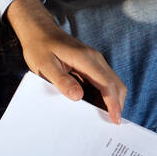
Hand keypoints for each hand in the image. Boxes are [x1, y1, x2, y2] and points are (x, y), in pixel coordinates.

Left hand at [5, 0, 126, 123]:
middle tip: (112, 124)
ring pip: (112, 82)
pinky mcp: (90, 64)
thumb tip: (78, 96)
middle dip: (117, 104)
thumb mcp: (44, 66)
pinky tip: (96, 106)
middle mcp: (94, 59)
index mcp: (85, 59)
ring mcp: (94, 61)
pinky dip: (104, 94)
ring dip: (112, 100)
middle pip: (115, 84)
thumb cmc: (39, 47)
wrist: (39, 31)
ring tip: (105, 119)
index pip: (106, 83)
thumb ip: (61, 80)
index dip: (113, 103)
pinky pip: (103, 81)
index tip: (115, 119)